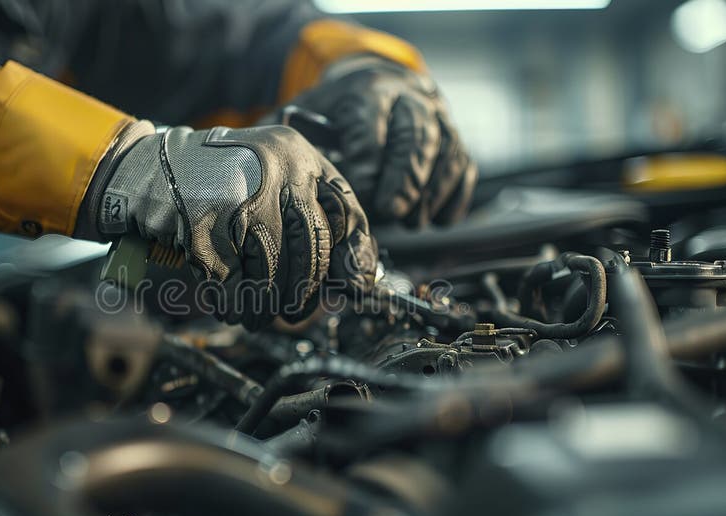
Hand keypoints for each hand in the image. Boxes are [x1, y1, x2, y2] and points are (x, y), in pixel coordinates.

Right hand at [90, 123, 376, 328]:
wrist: (147, 168)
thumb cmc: (217, 183)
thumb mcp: (272, 177)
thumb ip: (310, 216)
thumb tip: (355, 280)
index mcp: (298, 154)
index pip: (347, 210)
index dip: (354, 255)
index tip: (353, 288)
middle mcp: (276, 168)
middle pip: (311, 246)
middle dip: (305, 290)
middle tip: (295, 311)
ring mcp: (239, 194)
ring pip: (273, 269)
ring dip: (267, 305)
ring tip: (258, 317)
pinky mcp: (205, 223)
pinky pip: (232, 281)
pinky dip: (234, 303)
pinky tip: (230, 308)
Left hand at [267, 57, 476, 227]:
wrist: (375, 85)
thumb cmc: (334, 113)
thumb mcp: (304, 114)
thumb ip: (286, 141)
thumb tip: (262, 170)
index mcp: (367, 91)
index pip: (371, 123)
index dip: (368, 158)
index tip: (360, 190)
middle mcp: (408, 99)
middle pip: (417, 135)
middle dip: (405, 177)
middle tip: (393, 212)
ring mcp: (437, 118)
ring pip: (447, 150)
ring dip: (432, 190)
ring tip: (413, 222)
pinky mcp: (453, 139)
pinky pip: (463, 165)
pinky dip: (454, 194)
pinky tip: (438, 218)